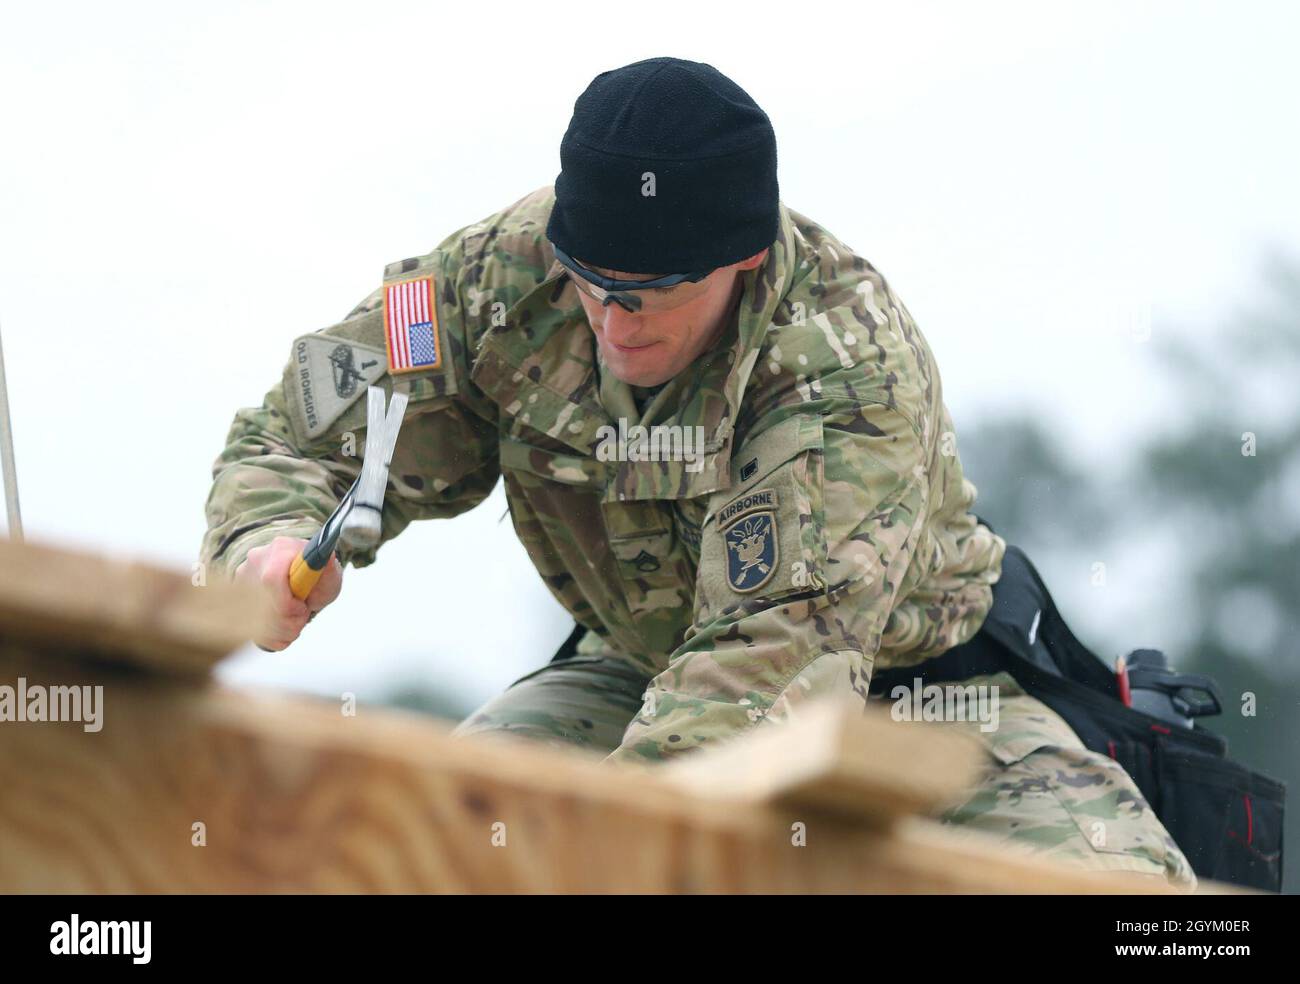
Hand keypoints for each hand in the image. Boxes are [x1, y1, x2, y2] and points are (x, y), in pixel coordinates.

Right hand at [234, 536, 342, 650]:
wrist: (305, 578)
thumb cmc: (318, 576)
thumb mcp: (331, 574)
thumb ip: (328, 570)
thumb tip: (326, 558)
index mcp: (281, 549)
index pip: (271, 579)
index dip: (288, 604)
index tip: (303, 608)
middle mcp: (256, 561)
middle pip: (261, 604)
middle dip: (287, 622)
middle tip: (302, 618)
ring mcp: (242, 579)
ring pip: (254, 620)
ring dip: (281, 630)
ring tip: (295, 621)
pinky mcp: (237, 598)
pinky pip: (250, 627)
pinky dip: (271, 635)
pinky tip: (284, 627)